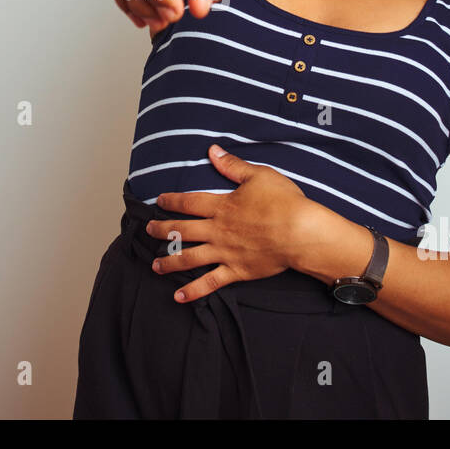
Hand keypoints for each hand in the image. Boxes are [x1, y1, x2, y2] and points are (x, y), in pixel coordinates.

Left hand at [145, 144, 312, 302]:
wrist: (301, 232)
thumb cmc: (284, 202)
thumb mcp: (259, 176)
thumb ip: (233, 166)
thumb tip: (213, 151)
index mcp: (222, 206)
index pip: (189, 202)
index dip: (171, 201)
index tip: (159, 201)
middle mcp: (218, 230)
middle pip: (182, 230)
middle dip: (162, 230)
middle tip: (148, 230)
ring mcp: (225, 252)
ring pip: (189, 258)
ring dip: (169, 261)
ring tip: (155, 265)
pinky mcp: (236, 271)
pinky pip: (209, 283)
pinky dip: (193, 291)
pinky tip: (178, 297)